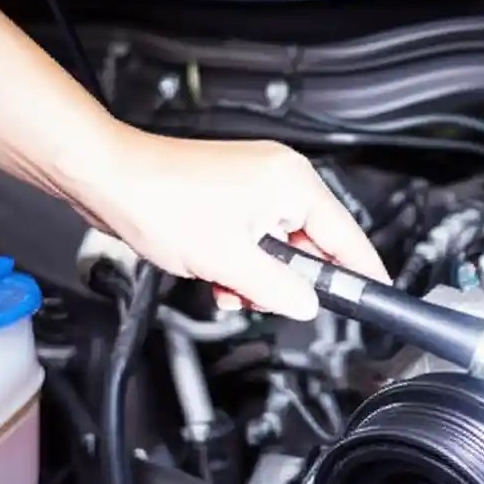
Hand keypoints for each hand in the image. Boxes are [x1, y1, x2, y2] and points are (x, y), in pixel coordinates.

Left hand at [53, 121, 388, 319]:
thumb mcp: (230, 262)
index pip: (346, 236)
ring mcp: (255, 185)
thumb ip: (279, 289)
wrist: (108, 179)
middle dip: (287, 281)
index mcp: (292, 183)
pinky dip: (241, 264)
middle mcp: (280, 178)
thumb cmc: (160, 200)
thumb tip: (306, 305)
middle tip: (264, 297)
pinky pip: (254, 240)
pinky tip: (218, 275)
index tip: (375, 294)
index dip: (360, 271)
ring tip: (229, 285)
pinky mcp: (232, 196)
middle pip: (311, 246)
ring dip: (259, 278)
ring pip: (279, 248)